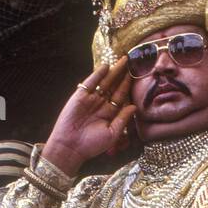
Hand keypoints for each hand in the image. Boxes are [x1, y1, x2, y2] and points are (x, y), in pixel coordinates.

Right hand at [42, 58, 136, 175]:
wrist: (71, 146)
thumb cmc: (92, 145)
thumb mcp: (112, 133)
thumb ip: (123, 119)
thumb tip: (134, 106)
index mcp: (110, 114)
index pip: (121, 96)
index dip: (128, 85)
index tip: (136, 75)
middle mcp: (101, 104)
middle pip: (114, 86)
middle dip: (123, 74)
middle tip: (132, 62)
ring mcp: (91, 99)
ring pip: (105, 82)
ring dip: (113, 71)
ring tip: (123, 60)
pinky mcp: (80, 95)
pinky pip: (91, 82)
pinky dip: (98, 74)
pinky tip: (106, 66)